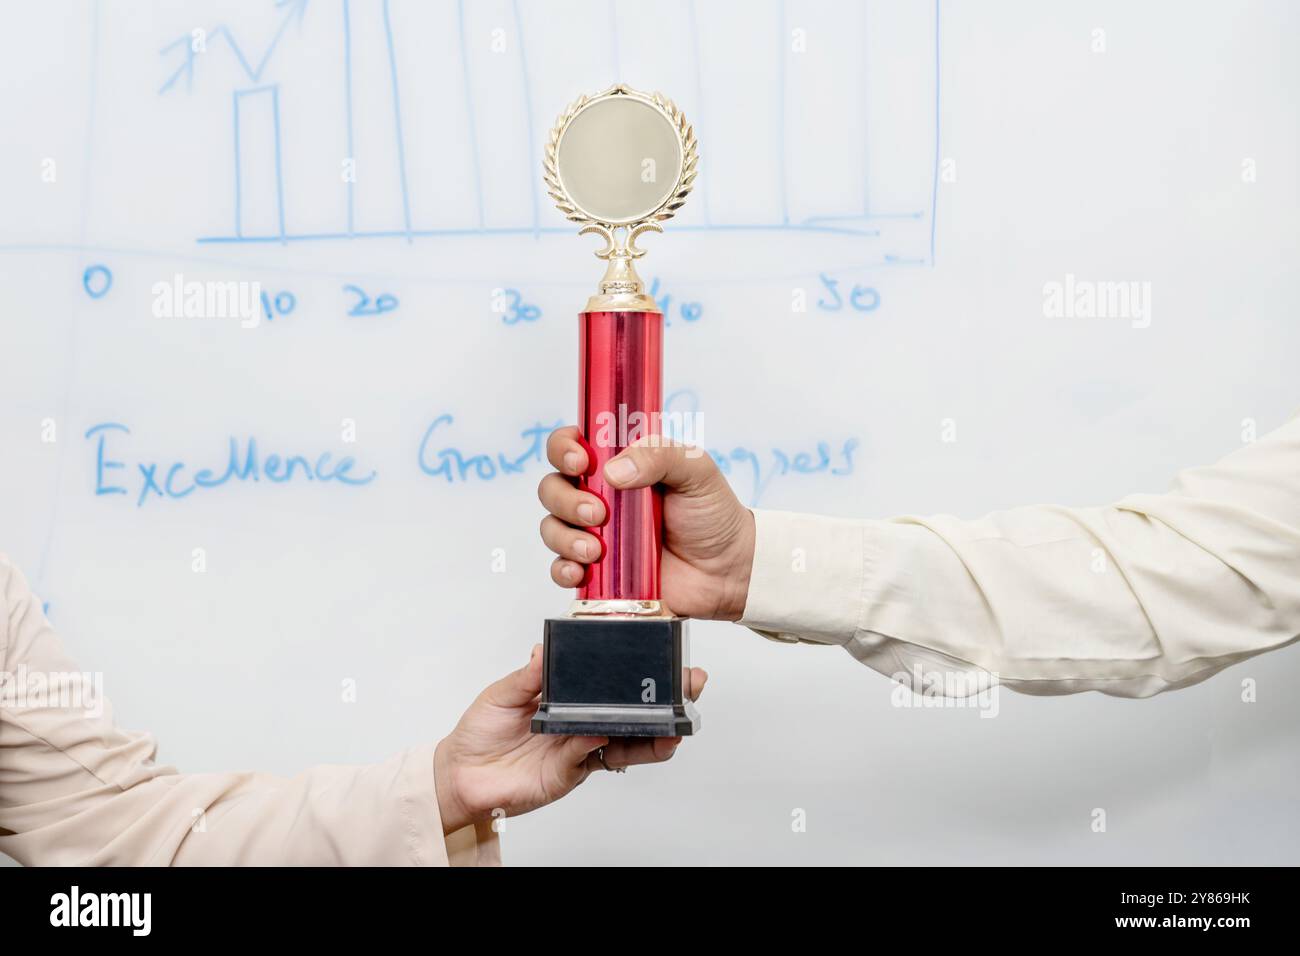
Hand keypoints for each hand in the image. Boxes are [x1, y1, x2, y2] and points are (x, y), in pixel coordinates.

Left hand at [434, 644, 707, 834]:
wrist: (460, 773)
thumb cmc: (481, 731)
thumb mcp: (503, 692)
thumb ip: (529, 675)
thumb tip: (545, 648)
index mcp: (570, 696)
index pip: (612, 681)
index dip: (639, 671)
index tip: (665, 655)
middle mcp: (583, 721)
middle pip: (633, 712)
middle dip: (665, 702)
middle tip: (688, 686)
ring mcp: (580, 748)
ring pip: (627, 741)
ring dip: (652, 734)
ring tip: (672, 725)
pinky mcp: (570, 772)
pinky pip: (592, 758)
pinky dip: (602, 746)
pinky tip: (606, 735)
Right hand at [537, 427, 755, 620]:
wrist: (729, 569)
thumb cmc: (712, 513)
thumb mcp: (695, 469)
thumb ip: (658, 454)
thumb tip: (613, 470)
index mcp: (617, 464)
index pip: (570, 446)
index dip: (563, 450)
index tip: (581, 462)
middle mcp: (599, 496)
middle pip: (552, 488)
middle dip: (566, 500)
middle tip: (599, 514)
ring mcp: (595, 535)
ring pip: (552, 529)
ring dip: (564, 538)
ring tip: (595, 551)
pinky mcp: (597, 571)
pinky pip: (561, 569)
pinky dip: (563, 569)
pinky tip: (582, 571)